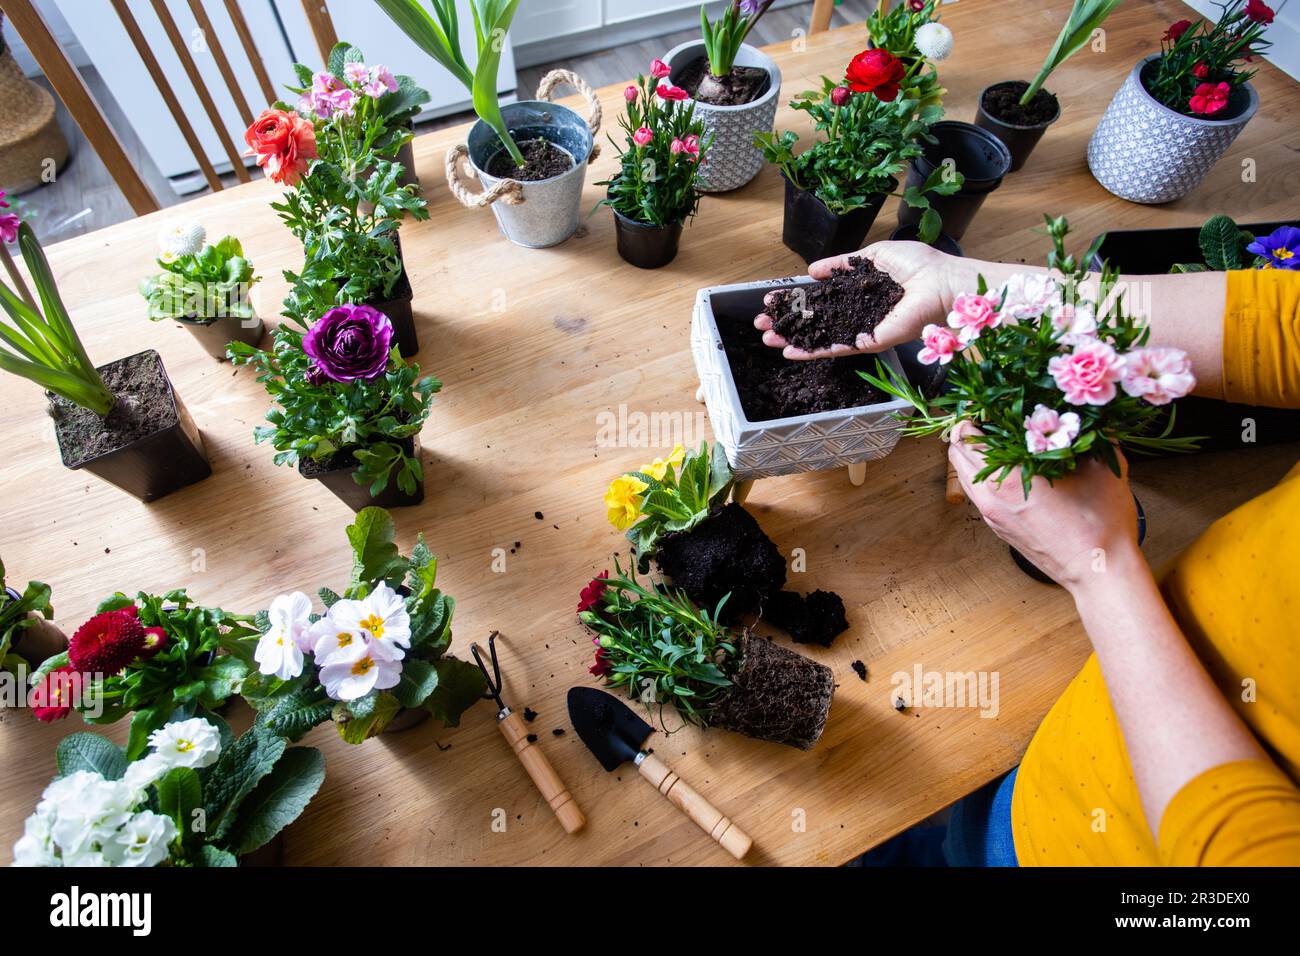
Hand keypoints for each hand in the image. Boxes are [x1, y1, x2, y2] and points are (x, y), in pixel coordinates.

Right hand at [755, 240, 969, 359]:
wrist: (942, 284)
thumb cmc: (918, 266)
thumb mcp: (873, 255)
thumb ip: (841, 264)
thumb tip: (812, 270)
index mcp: (860, 292)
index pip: (820, 299)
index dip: (796, 300)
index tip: (772, 300)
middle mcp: (858, 314)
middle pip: (815, 321)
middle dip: (787, 322)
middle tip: (761, 323)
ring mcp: (862, 330)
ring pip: (820, 338)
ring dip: (793, 339)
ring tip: (766, 339)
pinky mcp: (870, 342)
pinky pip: (837, 348)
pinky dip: (813, 352)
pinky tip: (790, 352)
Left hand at [947, 420, 1141, 592]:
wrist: (1099, 571)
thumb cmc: (1101, 524)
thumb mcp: (1103, 468)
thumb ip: (1090, 434)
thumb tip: (1083, 412)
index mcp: (1010, 479)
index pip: (970, 438)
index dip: (974, 415)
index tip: (985, 403)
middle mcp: (992, 497)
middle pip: (957, 454)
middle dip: (967, 432)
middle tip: (986, 417)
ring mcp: (992, 515)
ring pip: (963, 475)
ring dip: (971, 454)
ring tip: (993, 439)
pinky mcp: (998, 528)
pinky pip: (976, 493)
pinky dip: (980, 475)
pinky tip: (1005, 468)